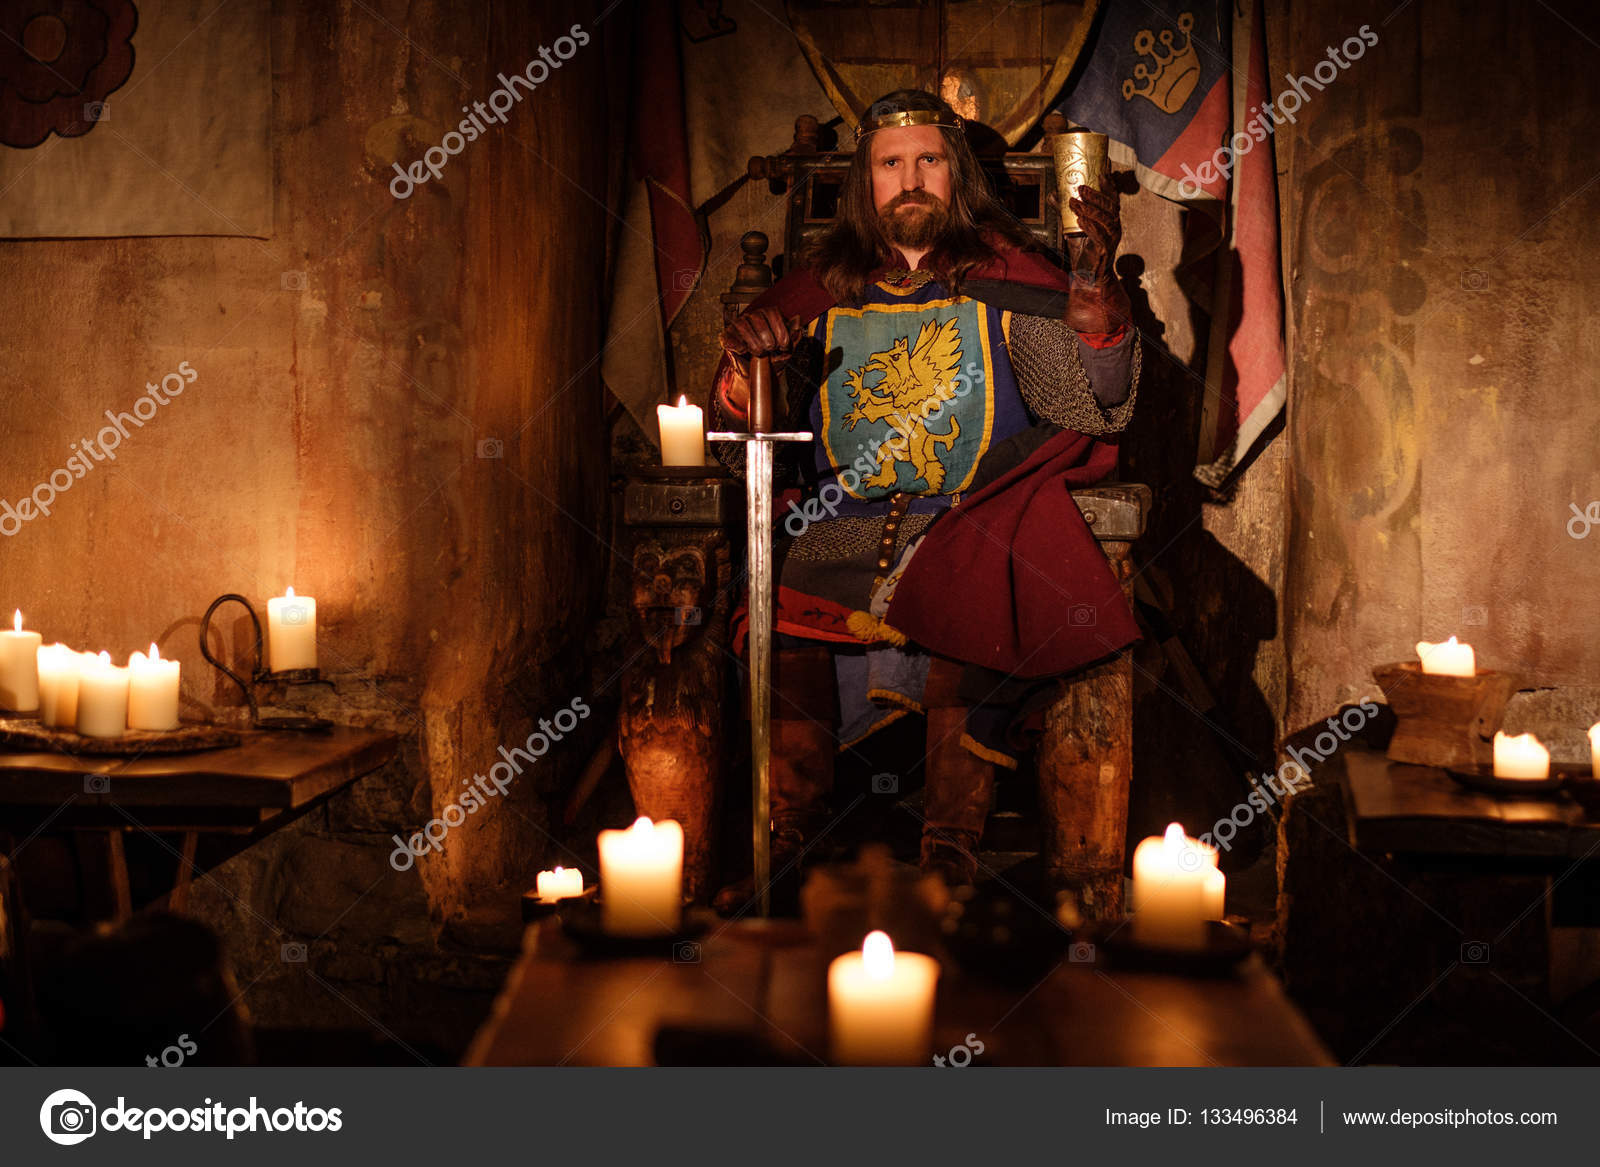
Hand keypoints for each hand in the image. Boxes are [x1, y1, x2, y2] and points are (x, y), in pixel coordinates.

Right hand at [719, 307, 801, 369]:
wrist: (760, 374)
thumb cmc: (774, 358)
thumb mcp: (788, 349)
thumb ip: (794, 335)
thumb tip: (797, 319)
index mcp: (767, 315)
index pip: (772, 312)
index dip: (779, 329)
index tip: (783, 345)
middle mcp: (752, 317)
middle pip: (757, 317)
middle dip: (767, 337)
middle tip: (771, 349)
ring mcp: (738, 325)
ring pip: (743, 325)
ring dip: (753, 342)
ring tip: (759, 352)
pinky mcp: (727, 337)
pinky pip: (728, 336)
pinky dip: (738, 345)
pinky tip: (745, 351)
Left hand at [1063, 173, 1130, 332]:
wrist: (1087, 276)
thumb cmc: (1083, 249)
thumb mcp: (1073, 226)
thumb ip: (1065, 211)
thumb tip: (1053, 194)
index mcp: (1110, 219)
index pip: (1113, 198)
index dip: (1109, 184)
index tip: (1102, 171)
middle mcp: (1114, 227)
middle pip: (1110, 207)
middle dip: (1095, 195)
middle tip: (1080, 187)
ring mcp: (1111, 239)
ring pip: (1106, 220)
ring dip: (1090, 209)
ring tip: (1074, 203)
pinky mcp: (1105, 251)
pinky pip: (1100, 236)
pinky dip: (1090, 226)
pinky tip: (1080, 220)